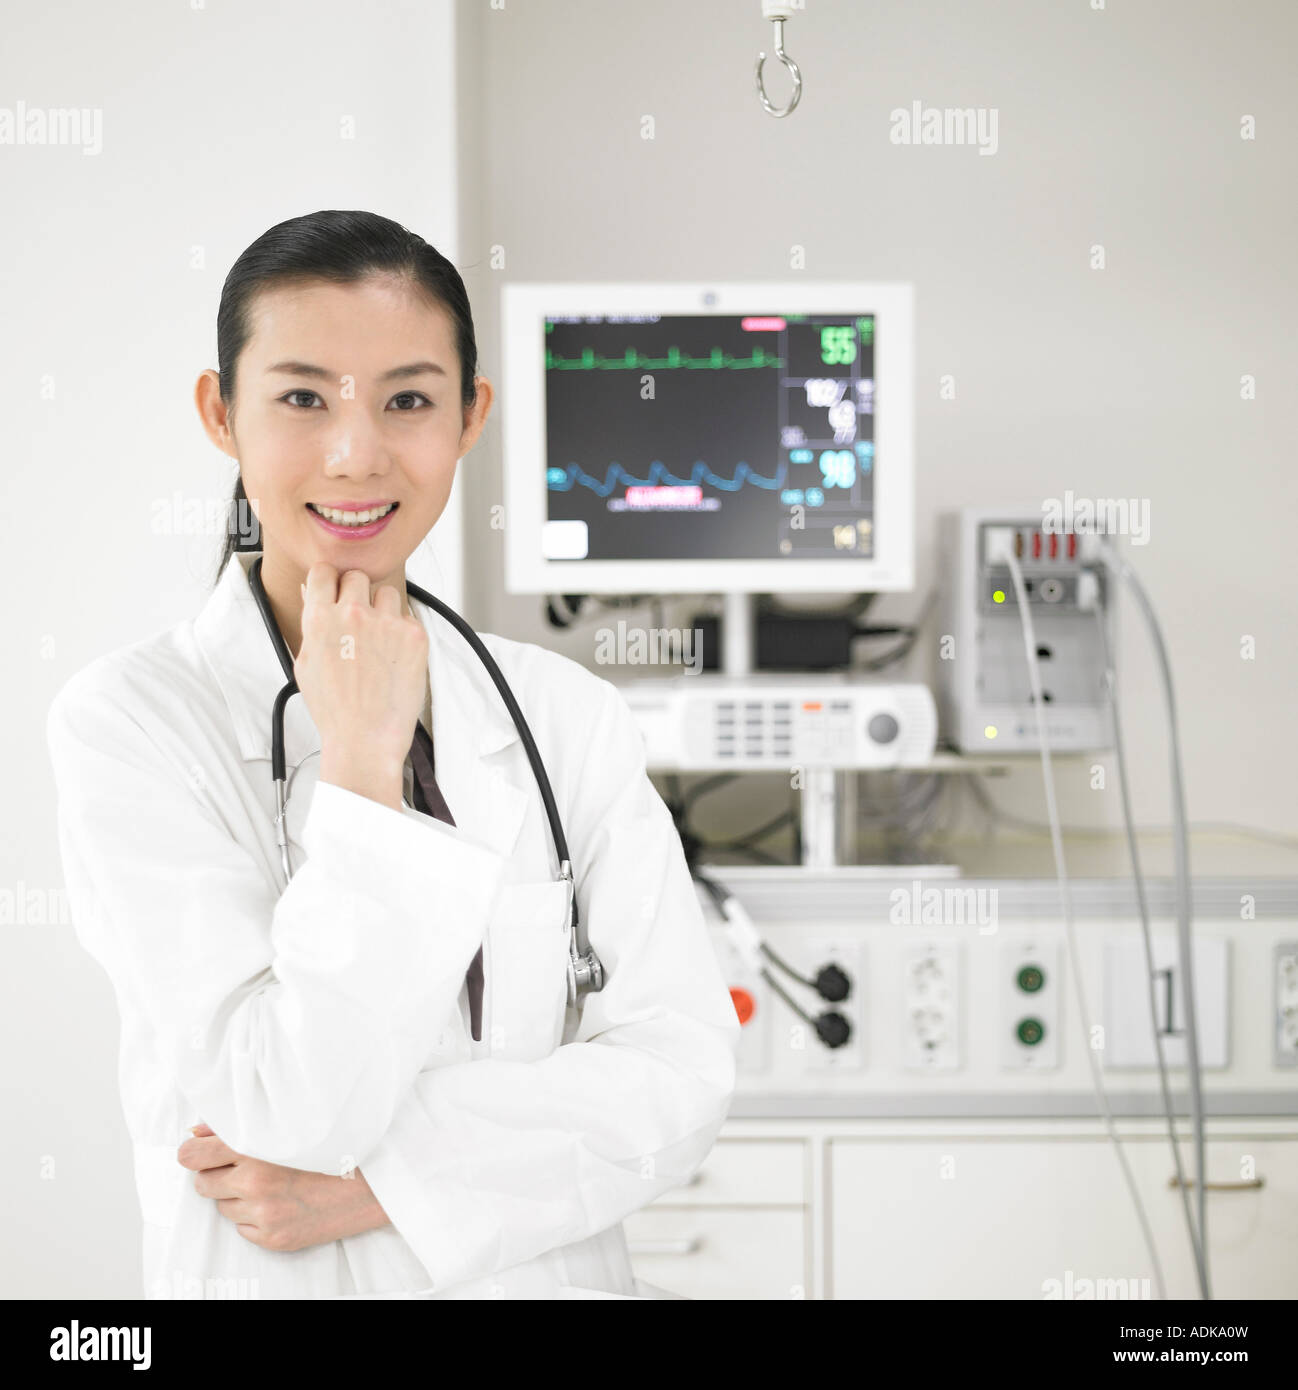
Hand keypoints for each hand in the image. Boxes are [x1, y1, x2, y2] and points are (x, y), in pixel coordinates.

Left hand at [176, 1122, 389, 1251]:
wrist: (371, 1186)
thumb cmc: (333, 1149)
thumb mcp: (288, 1128)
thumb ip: (238, 1128)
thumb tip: (196, 1131)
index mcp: (257, 1147)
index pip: (194, 1155)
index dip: (190, 1153)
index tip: (194, 1152)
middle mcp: (255, 1181)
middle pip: (203, 1184)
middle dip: (215, 1176)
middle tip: (241, 1168)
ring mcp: (264, 1213)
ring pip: (223, 1207)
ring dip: (236, 1196)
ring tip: (270, 1183)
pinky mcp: (272, 1238)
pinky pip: (242, 1228)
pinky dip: (253, 1217)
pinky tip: (280, 1202)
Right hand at [293, 562, 427, 804]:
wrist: (365, 739)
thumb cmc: (334, 710)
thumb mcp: (306, 664)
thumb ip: (311, 624)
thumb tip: (313, 594)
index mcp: (321, 619)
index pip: (325, 571)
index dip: (330, 581)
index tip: (335, 589)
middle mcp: (354, 614)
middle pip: (358, 576)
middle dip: (357, 593)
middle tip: (358, 621)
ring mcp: (387, 623)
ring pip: (387, 593)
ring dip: (383, 610)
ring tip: (379, 642)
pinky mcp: (415, 635)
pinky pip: (409, 617)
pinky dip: (403, 633)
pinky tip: (394, 658)